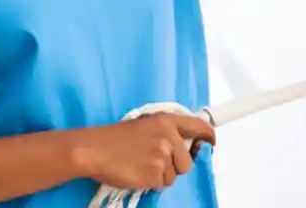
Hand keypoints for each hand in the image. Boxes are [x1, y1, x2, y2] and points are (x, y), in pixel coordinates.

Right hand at [75, 112, 215, 191]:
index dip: (208, 136)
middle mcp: (169, 137)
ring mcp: (162, 156)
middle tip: (154, 161)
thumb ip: (167, 131)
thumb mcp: (145, 124)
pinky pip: (161, 185)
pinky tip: (136, 172)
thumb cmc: (116, 138)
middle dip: (174, 166)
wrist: (95, 149)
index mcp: (166, 121)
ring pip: (173, 176)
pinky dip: (150, 182)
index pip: (198, 127)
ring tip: (140, 165)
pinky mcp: (154, 174)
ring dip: (160, 175)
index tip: (211, 142)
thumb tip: (185, 144)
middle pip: (187, 162)